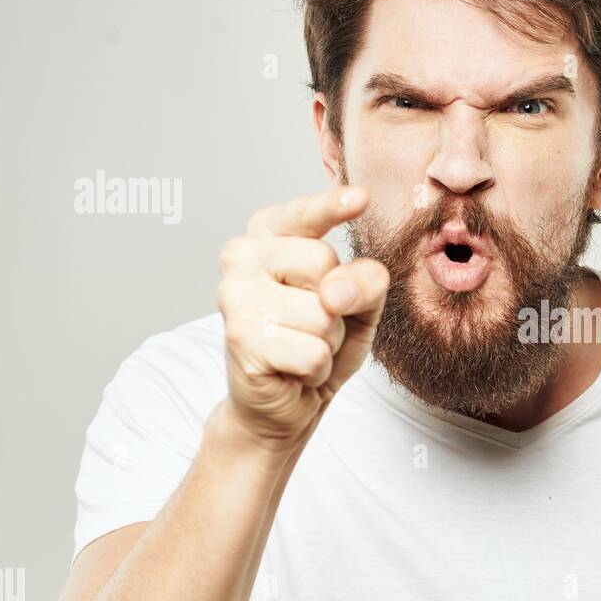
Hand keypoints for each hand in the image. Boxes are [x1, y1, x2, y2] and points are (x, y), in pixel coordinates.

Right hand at [216, 186, 388, 449]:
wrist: (285, 402)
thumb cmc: (318, 342)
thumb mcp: (360, 304)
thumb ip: (365, 281)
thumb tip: (335, 292)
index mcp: (269, 235)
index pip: (305, 214)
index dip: (332, 205)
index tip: (361, 198)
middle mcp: (242, 256)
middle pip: (324, 262)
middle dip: (337, 307)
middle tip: (313, 326)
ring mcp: (235, 295)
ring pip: (323, 314)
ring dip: (328, 343)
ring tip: (301, 348)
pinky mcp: (241, 337)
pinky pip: (314, 352)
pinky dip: (316, 370)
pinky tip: (293, 370)